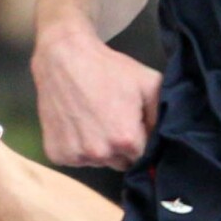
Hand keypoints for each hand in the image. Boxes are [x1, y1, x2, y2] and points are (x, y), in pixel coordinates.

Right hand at [33, 22, 159, 168]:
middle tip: (110, 120)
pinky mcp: (56, 154)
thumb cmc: (107, 68)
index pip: (142, 157)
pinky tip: (75, 125)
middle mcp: (100, 154)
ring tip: (91, 120)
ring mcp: (75, 156)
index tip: (132, 125)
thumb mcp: (147, 82)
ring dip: (97, 148)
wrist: (63, 57)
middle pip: (119, 163)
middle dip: (119, 148)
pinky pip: (74, 160)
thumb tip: (164, 138)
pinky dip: (76, 148)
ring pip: (97, 162)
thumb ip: (161, 114)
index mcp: (126, 140)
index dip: (139, 140)